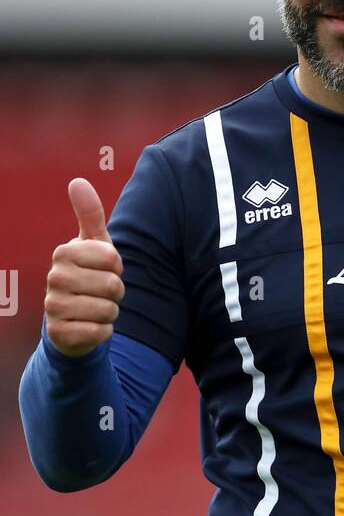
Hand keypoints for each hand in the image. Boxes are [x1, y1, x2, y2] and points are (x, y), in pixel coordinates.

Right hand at [44, 179, 123, 356]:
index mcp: (63, 252)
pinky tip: (90, 326)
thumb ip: (90, 215)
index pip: (113, 259)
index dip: (117, 268)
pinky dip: (104, 332)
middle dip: (115, 293)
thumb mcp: (93, 245)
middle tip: (101, 293)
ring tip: (95, 308)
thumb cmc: (88, 275)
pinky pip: (100, 332)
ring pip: (109, 310)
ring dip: (110, 312)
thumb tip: (78, 181)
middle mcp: (54, 278)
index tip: (105, 270)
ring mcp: (53, 307)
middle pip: (113, 285)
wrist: (71, 319)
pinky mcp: (59, 334)